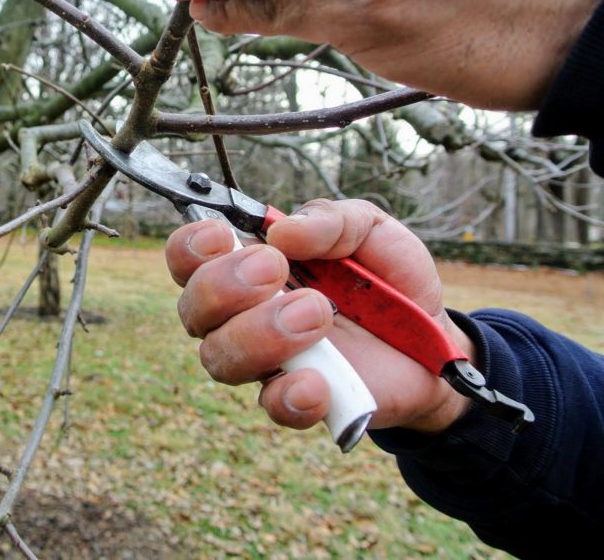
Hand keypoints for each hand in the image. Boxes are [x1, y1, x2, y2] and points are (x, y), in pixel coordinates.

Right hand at [164, 199, 474, 432]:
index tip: (219, 235)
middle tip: (274, 270)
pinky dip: (289, 395)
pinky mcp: (301, 400)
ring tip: (316, 313)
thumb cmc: (386, 278)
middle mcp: (241, 316)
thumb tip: (282, 231)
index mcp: (246, 266)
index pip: (188, 258)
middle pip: (193, 310)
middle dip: (223, 287)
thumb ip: (330, 219)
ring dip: (258, 334)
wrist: (437, 338)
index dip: (188, 248)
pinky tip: (318, 380)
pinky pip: (272, 406)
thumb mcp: (370, 229)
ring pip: (220, 359)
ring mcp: (267, 361)